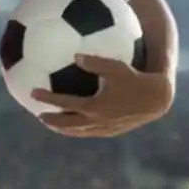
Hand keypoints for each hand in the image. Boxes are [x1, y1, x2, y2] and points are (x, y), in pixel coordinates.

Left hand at [33, 54, 173, 137]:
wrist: (156, 100)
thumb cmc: (135, 78)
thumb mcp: (115, 67)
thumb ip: (94, 62)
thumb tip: (74, 55)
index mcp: (94, 106)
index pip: (64, 104)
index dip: (47, 99)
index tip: (33, 93)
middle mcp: (96, 121)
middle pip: (67, 125)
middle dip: (51, 121)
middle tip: (38, 115)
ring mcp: (104, 128)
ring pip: (78, 132)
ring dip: (63, 128)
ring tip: (53, 124)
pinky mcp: (112, 131)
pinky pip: (90, 132)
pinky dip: (78, 129)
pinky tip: (76, 123)